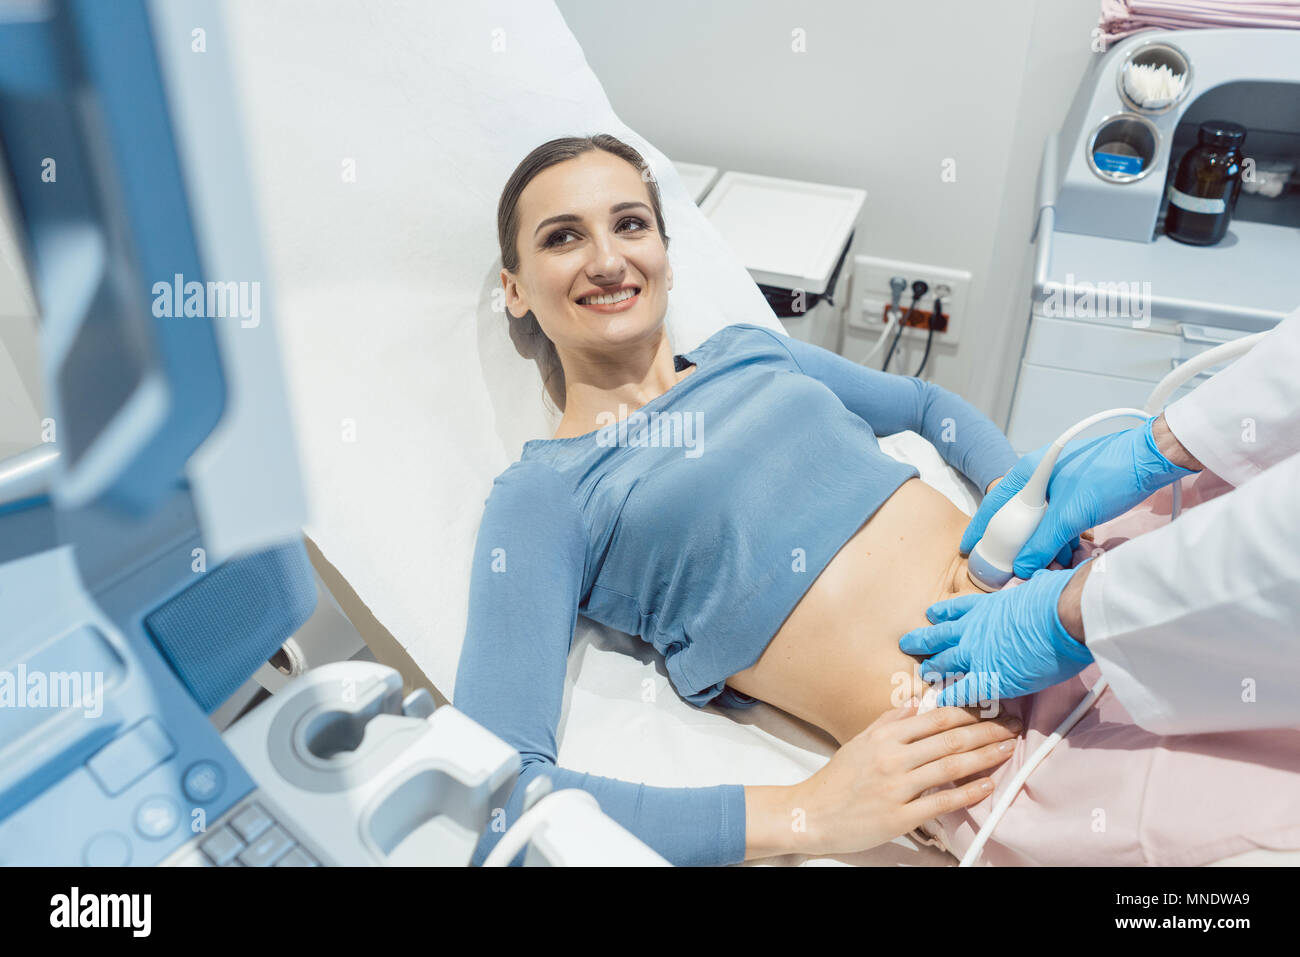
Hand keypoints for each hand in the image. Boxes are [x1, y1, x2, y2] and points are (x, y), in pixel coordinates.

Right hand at [790, 704, 1020, 856]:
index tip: (992, 709)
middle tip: (1013, 727)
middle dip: (986, 731)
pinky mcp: (899, 816)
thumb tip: (917, 702)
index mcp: (884, 736)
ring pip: (950, 767)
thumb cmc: (838, 778)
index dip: (969, 711)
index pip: (936, 717)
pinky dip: (967, 793)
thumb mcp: (860, 740)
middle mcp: (892, 757)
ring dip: (984, 757)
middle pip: (949, 740)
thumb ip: (889, 720)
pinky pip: (940, 802)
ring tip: (1008, 750)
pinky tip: (987, 785)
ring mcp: (896, 787)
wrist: (812, 813)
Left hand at [898, 567, 1093, 705]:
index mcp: (988, 605)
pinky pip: (963, 689)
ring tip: (922, 672)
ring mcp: (978, 652)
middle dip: (923, 639)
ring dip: (933, 668)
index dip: (944, 613)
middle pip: (941, 634)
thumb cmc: (1059, 598)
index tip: (932, 614)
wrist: (1064, 615)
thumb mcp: (1040, 585)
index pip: (958, 609)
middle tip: (907, 642)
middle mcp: (975, 628)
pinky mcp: (989, 676)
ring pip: (945, 661)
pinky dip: (951, 695)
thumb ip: (1036, 586)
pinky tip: (941, 700)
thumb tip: (1044, 579)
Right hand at [960, 416, 1195, 578]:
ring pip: (1041, 521)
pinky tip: (1068, 555)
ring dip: (1044, 544)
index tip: (968, 548)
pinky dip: (1061, 538)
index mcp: (1028, 472)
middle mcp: (1040, 477)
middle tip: (1015, 566)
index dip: (980, 528)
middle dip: (1019, 544)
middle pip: (1018, 516)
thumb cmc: (1108, 476)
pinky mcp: (1079, 493)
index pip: (994, 503)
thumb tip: (1022, 568)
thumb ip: (1043, 543)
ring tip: (1049, 566)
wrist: (1152, 460)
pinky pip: (1060, 520)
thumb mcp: (1071, 515)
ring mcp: (1060, 485)